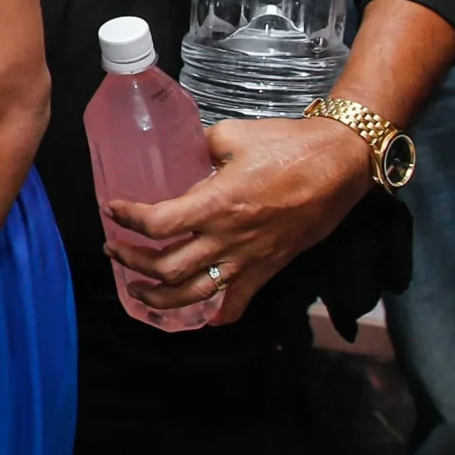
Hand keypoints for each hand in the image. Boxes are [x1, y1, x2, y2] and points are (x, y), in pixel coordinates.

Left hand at [107, 115, 373, 320]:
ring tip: (137, 290)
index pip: (158, 224)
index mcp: (215, 203)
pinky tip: (201, 319)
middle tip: (114, 250)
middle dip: (132, 262)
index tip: (113, 209)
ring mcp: (250, 258)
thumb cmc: (288, 145)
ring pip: (197, 293)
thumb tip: (184, 152)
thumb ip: (200, 148)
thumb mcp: (231, 136)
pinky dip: (219, 315)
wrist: (341, 162)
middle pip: (167, 266)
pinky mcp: (271, 267)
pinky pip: (241, 301)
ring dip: (161, 298)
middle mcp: (229, 237)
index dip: (128, 219)